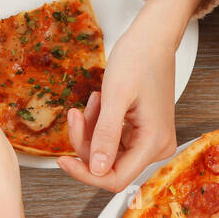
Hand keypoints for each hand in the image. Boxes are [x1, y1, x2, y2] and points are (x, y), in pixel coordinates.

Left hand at [57, 26, 176, 192]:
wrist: (152, 39)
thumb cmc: (139, 59)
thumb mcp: (115, 96)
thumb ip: (106, 136)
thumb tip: (98, 170)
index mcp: (154, 142)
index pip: (116, 178)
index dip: (86, 173)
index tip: (63, 160)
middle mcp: (156, 147)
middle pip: (109, 165)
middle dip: (87, 142)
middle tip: (77, 113)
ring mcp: (150, 141)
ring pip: (108, 153)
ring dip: (92, 130)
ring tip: (94, 101)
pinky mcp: (143, 133)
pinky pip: (113, 141)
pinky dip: (99, 125)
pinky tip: (101, 103)